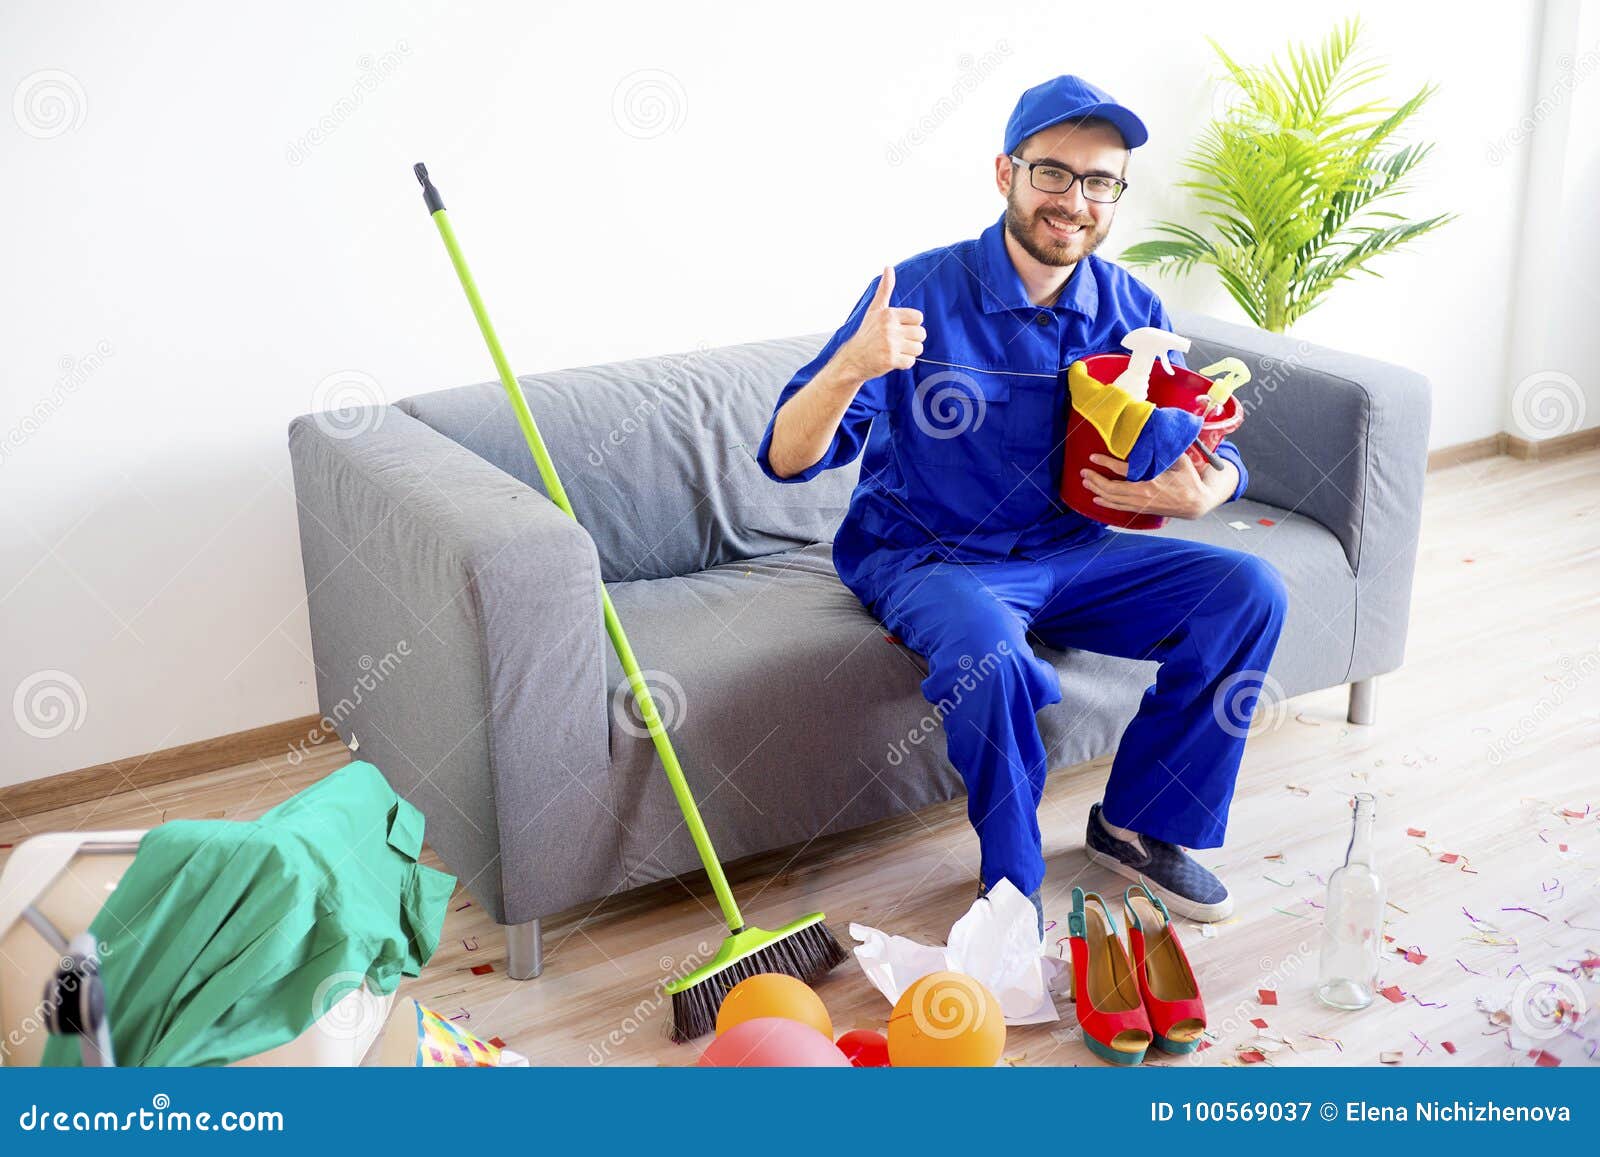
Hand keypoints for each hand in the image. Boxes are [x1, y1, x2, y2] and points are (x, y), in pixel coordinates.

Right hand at [839, 266, 925, 380]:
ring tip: (895, 351)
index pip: (918, 318)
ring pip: (918, 349)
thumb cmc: (867, 333)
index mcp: (889, 314)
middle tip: (897, 342)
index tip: (899, 329)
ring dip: (909, 352)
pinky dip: (903, 363)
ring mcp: (890, 345)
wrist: (853, 359)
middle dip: (912, 340)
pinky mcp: (890, 360)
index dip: (911, 325)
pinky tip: (892, 360)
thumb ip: (885, 289)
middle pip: (921, 334)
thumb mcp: (875, 310)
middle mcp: (890, 328)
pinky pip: (910, 362)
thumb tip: (889, 267)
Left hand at [1079, 452, 1236, 519]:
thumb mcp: (1181, 461)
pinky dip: (1106, 503)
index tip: (1093, 457)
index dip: (1106, 463)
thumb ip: (1166, 450)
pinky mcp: (1141, 509)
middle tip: (1084, 471)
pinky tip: (1096, 498)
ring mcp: (1140, 504)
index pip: (1123, 471)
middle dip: (1095, 479)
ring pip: (1112, 499)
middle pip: (1111, 488)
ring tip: (1085, 481)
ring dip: (1097, 490)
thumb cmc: (1189, 480)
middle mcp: (1142, 494)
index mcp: (1151, 481)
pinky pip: (1118, 507)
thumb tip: (1157, 430)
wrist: (1195, 503)